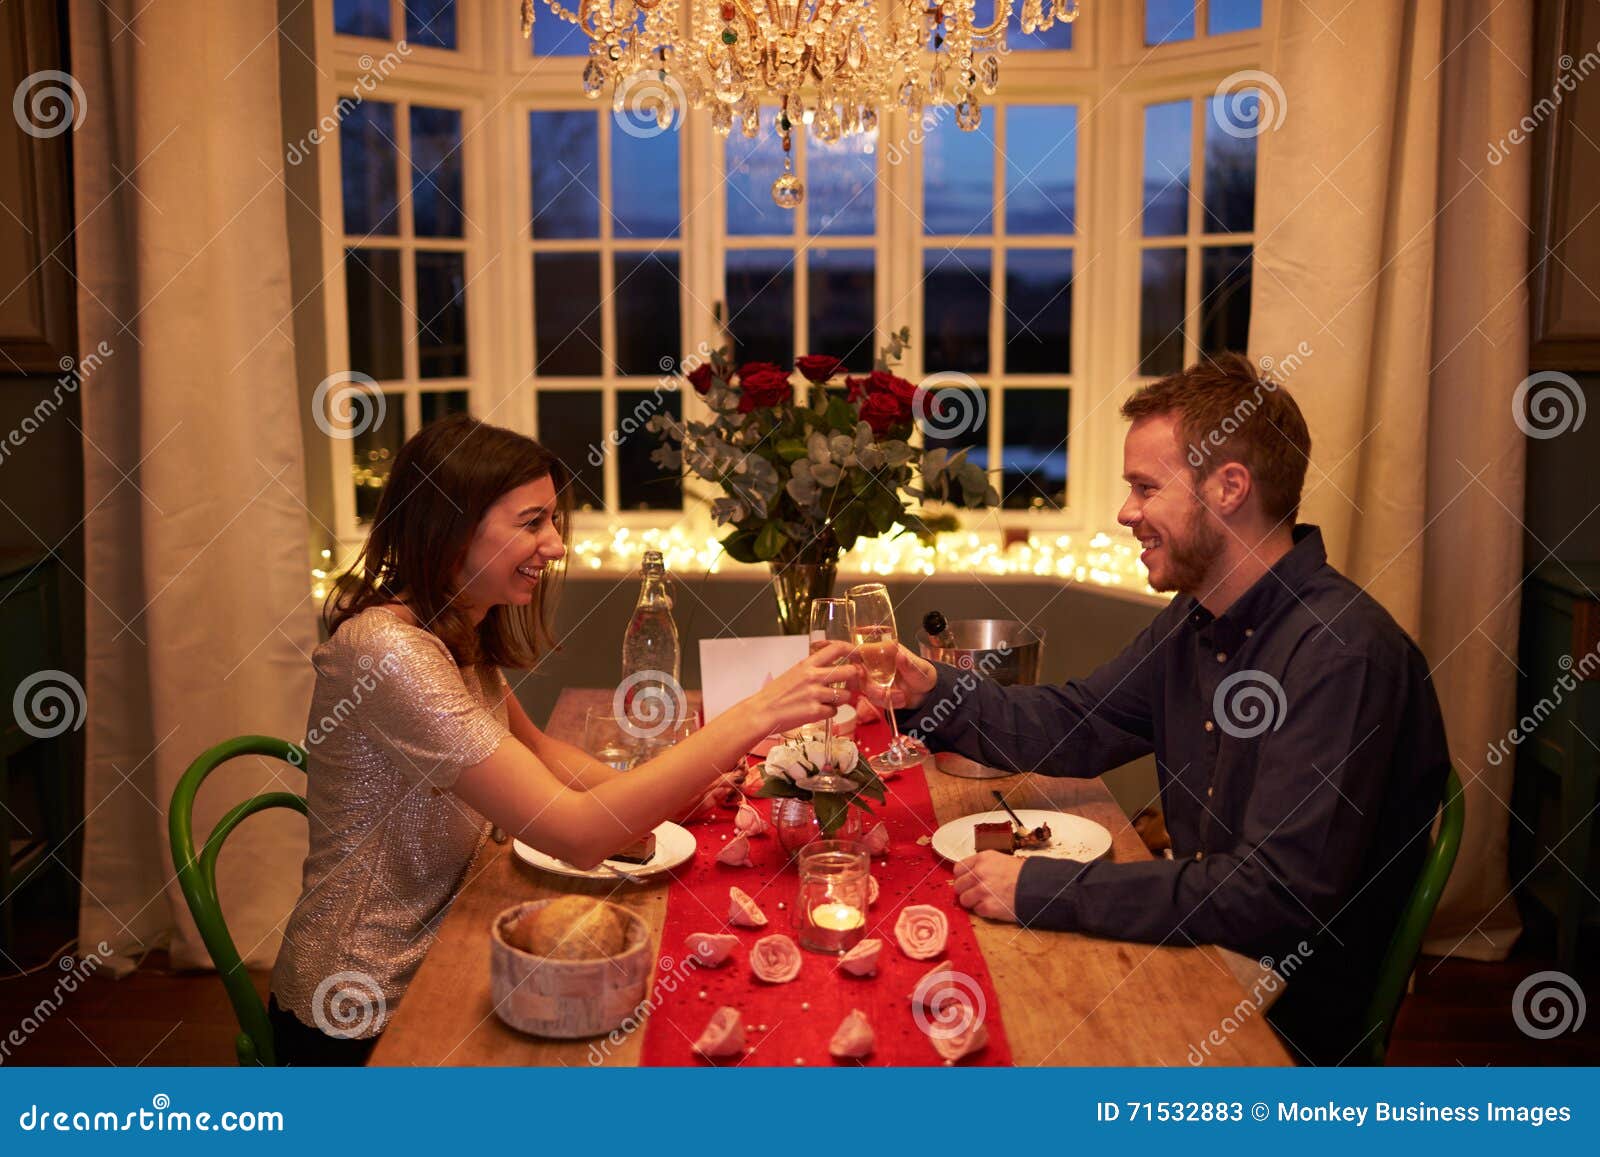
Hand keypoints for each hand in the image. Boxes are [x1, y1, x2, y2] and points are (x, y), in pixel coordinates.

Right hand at [746, 640, 862, 734]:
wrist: (761, 712)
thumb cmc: (775, 694)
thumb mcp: (794, 673)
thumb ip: (813, 669)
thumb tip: (832, 668)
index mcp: (807, 664)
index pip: (836, 648)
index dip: (852, 650)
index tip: (858, 655)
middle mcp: (814, 677)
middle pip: (850, 671)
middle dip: (853, 679)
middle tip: (849, 684)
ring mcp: (816, 694)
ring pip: (846, 695)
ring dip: (841, 700)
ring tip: (826, 701)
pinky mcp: (816, 712)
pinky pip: (834, 711)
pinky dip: (828, 713)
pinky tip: (816, 711)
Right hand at [857, 644, 938, 712]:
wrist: (926, 693)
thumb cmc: (922, 673)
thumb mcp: (920, 669)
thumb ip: (909, 664)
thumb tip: (900, 655)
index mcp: (883, 651)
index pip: (861, 650)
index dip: (854, 657)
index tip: (859, 669)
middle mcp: (875, 664)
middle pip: (858, 672)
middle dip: (869, 685)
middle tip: (884, 692)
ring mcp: (873, 679)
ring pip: (864, 688)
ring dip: (882, 696)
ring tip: (901, 697)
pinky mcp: (875, 693)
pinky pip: (873, 699)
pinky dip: (887, 702)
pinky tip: (901, 701)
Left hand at [952, 851, 1023, 921]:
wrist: (1038, 887)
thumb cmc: (1023, 874)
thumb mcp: (1000, 860)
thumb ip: (982, 866)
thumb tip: (967, 875)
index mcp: (982, 859)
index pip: (958, 869)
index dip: (962, 877)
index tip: (967, 881)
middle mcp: (980, 873)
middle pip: (958, 885)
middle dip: (966, 890)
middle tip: (977, 893)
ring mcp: (983, 890)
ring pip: (964, 900)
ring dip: (973, 902)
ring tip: (986, 899)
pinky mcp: (988, 907)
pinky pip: (976, 911)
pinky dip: (984, 910)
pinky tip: (995, 905)